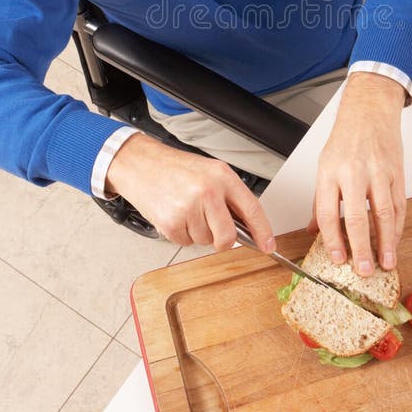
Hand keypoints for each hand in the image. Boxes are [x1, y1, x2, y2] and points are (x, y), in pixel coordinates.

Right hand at [105, 133, 275, 252]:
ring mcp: (189, 208)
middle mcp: (208, 192)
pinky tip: (175, 214)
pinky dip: (181, 234)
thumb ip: (229, 196)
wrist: (142, 165)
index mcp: (222, 176)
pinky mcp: (171, 223)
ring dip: (197, 232)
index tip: (269, 246)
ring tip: (185, 209)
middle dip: (222, 240)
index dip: (263, 231)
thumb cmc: (176, 168)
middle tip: (211, 227)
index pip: (252, 209)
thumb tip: (248, 226)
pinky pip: (186, 243)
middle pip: (229, 237)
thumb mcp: (209, 172)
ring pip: (205, 241)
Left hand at [307, 72, 405, 275]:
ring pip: (383, 214)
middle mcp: (353, 173)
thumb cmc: (346, 138)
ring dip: (385, 243)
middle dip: (360, 248)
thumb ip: (320, 200)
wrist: (369, 111)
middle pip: (356, 217)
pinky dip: (397, 227)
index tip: (337, 259)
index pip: (327, 212)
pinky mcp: (396, 173)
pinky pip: (398, 205)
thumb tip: (314, 230)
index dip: (331, 239)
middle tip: (362, 270)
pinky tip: (394, 241)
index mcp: (329, 172)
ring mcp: (377, 172)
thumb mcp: (324, 165)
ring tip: (385, 263)